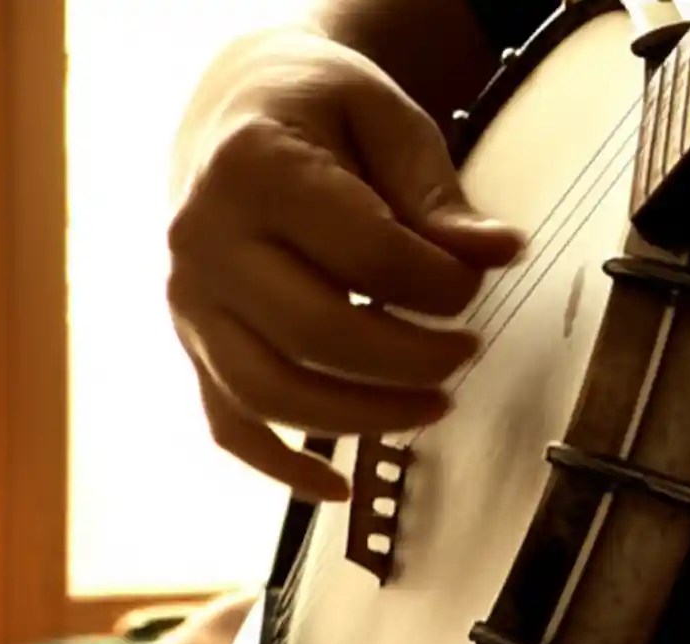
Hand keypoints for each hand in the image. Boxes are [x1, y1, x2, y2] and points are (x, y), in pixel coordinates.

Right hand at [167, 34, 522, 500]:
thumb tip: (500, 255)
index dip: (439, 283)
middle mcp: (203, 240)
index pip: (366, 254)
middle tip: (467, 352)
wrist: (233, 108)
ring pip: (271, 393)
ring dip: (363, 418)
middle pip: (316, 334)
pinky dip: (280, 466)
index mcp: (254, 168)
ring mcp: (189, 301)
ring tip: (434, 405)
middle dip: (411, 359)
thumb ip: (438, 196)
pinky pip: (228, 423)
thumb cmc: (317, 108)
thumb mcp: (388, 119)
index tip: (476, 280)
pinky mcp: (193, 343)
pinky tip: (336, 489)